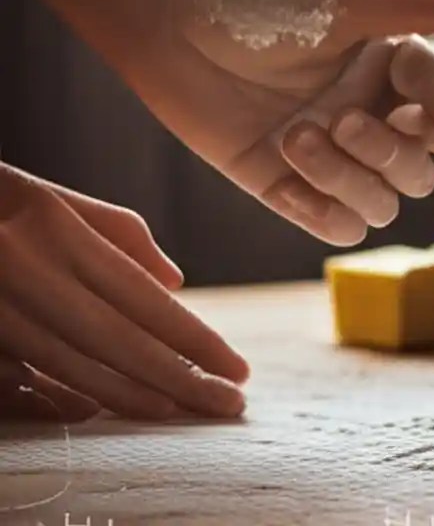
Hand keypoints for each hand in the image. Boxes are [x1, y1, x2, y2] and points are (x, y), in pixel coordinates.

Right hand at [0, 163, 247, 420]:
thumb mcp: (52, 197)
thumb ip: (118, 235)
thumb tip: (175, 284)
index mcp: (53, 230)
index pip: (144, 299)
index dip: (196, 339)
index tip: (237, 367)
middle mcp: (24, 272)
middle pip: (119, 342)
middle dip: (180, 379)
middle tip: (228, 403)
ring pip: (74, 368)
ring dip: (134, 397)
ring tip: (185, 410)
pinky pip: (20, 379)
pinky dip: (65, 399)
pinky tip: (108, 410)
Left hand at [24, 0, 433, 246]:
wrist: (170, 35)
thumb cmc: (254, 10)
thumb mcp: (336, 8)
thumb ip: (405, 10)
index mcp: (390, 76)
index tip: (420, 114)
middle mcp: (371, 120)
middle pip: (421, 172)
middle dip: (388, 153)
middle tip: (342, 118)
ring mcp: (335, 160)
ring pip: (382, 205)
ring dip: (347, 179)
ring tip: (295, 136)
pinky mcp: (293, 189)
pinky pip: (337, 228)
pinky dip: (322, 213)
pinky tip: (286, 181)